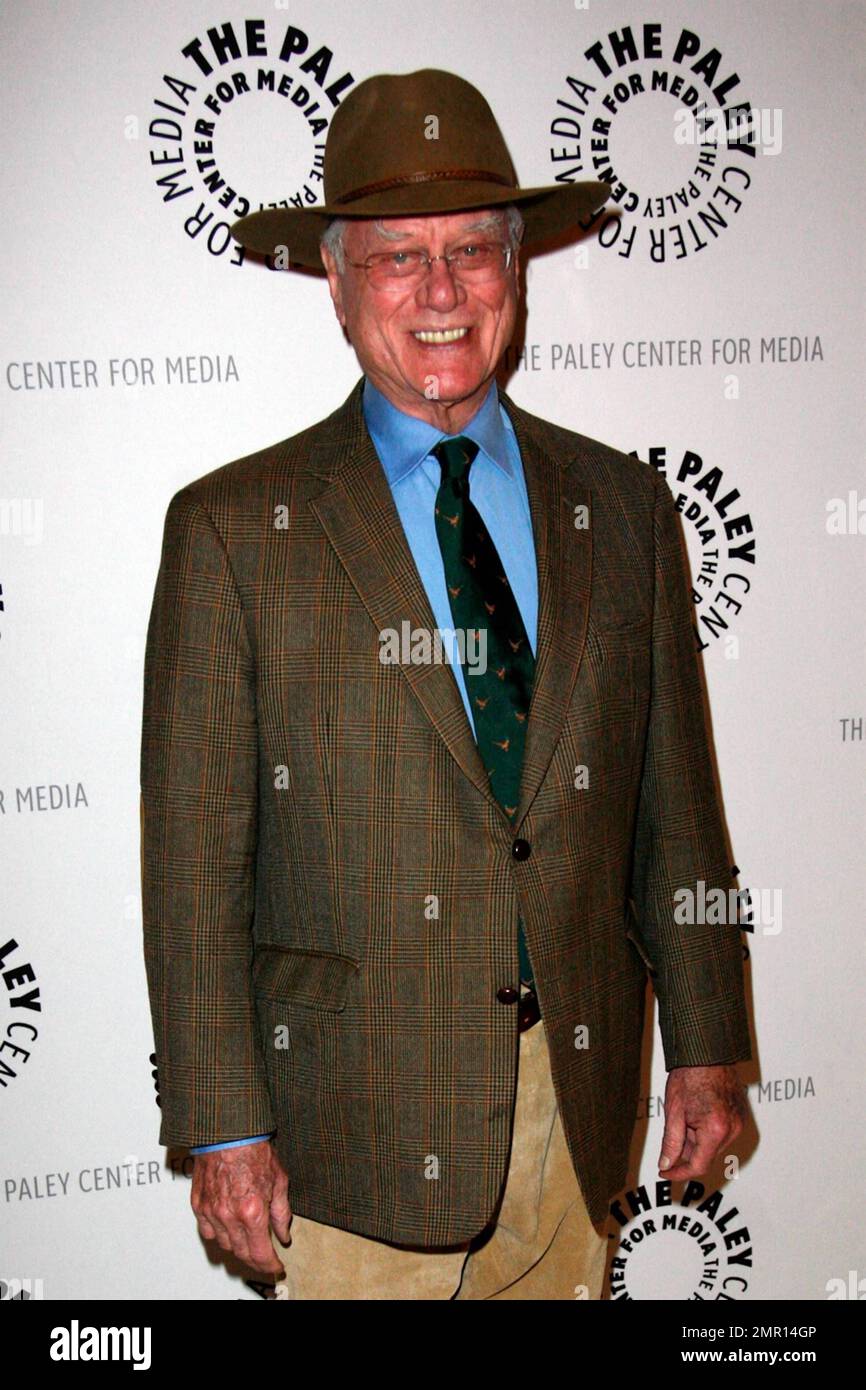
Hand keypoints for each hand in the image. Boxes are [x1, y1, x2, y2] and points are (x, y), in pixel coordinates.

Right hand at [190, 1140, 290, 1275]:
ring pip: (224, 1245)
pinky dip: (219, 1235)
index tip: (276, 1266)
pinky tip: (228, 1229)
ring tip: (248, 1241)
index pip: (260, 1253)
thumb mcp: (279, 1180)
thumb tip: (283, 1234)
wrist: (228, 1132)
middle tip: (265, 1258)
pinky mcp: (199, 1205)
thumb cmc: (254, 1150)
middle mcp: (230, 1216)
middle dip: (255, 1260)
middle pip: (242, 1253)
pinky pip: (208, 1232)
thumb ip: (281, 1212)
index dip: (270, 1265)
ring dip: (238, 1248)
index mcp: (252, 1211)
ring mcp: (212, 1212)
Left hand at [658, 1064, 747, 1181]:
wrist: (707, 1052)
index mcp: (715, 1130)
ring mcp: (739, 1122)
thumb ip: (671, 1142)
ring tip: (687, 1113)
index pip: (698, 1166)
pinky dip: (709, 1130)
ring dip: (698, 1139)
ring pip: (714, 1145)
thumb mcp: (674, 1111)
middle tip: (676, 1127)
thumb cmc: (690, 1075)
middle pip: (707, 1155)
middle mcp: (733, 1129)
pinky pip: (723, 1134)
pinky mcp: (741, 1116)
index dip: (679, 1173)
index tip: (666, 1172)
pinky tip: (698, 1111)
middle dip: (688, 1149)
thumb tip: (666, 1164)